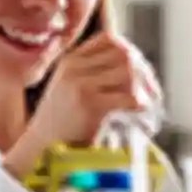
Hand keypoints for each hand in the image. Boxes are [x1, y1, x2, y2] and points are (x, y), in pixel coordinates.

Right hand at [6, 32, 161, 174]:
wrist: (40, 150)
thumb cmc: (60, 125)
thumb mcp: (69, 90)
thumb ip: (92, 75)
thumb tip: (133, 67)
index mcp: (70, 61)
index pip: (110, 40)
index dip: (130, 53)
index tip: (140, 72)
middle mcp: (74, 68)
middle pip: (123, 53)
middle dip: (143, 71)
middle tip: (151, 91)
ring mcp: (81, 85)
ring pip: (128, 71)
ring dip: (143, 88)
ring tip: (146, 105)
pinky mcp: (91, 105)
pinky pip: (129, 96)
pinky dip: (140, 104)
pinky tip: (140, 114)